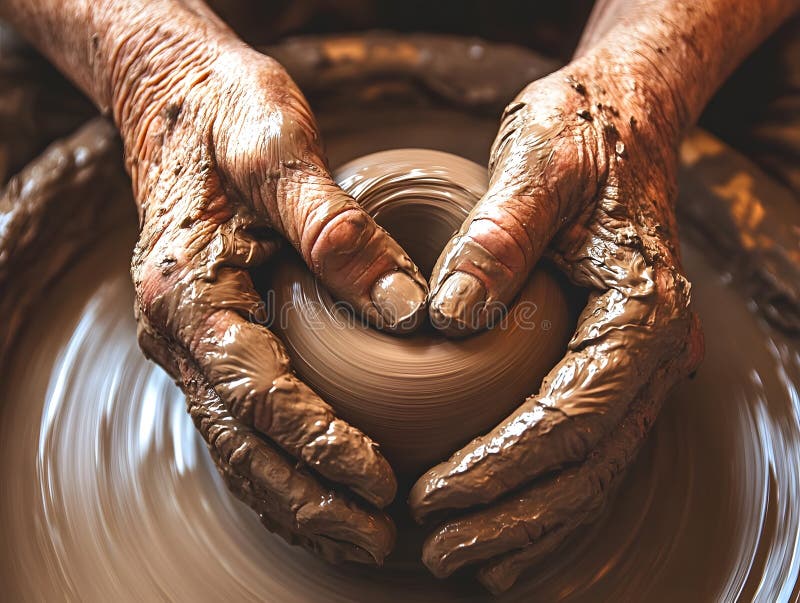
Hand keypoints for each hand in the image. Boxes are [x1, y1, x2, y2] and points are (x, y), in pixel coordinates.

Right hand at [129, 46, 428, 563]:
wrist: (180, 102)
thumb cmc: (231, 116)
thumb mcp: (281, 147)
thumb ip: (338, 228)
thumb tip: (408, 310)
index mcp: (189, 290)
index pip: (259, 391)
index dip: (319, 442)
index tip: (381, 479)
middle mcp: (177, 330)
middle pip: (242, 442)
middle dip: (309, 499)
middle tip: (378, 536)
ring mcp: (188, 342)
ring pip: (237, 445)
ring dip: (295, 498)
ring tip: (359, 535)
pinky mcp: (210, 340)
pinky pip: (240, 422)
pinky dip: (278, 467)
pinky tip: (320, 491)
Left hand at [412, 56, 703, 590]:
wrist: (618, 121)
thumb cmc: (577, 138)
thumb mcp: (534, 165)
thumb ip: (497, 238)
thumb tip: (448, 316)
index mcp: (640, 309)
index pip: (572, 413)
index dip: (504, 466)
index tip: (436, 495)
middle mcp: (653, 349)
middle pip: (588, 462)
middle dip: (513, 516)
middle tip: (440, 551)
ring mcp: (639, 363)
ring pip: (594, 469)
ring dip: (531, 523)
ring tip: (468, 559)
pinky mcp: (614, 363)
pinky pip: (590, 448)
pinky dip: (550, 497)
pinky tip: (509, 528)